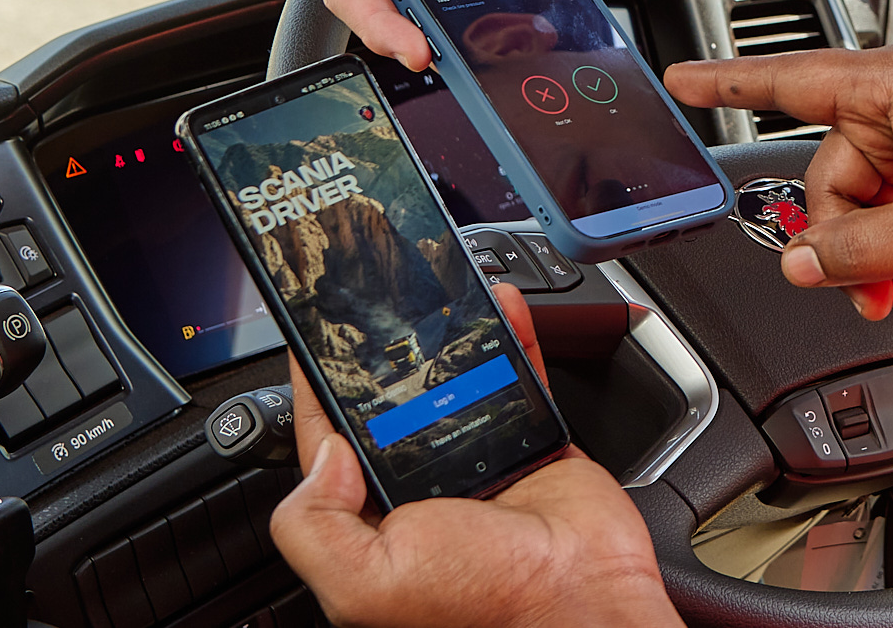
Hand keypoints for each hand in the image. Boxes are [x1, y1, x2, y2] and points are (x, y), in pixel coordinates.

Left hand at [269, 283, 676, 627]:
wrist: (580, 601)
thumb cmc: (480, 606)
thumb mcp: (365, 581)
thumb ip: (316, 524)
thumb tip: (323, 454)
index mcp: (375, 522)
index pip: (330, 445)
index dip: (318, 392)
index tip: (312, 340)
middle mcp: (425, 491)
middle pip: (395, 406)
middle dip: (389, 357)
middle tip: (382, 306)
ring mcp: (481, 462)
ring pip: (456, 383)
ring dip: (451, 338)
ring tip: (439, 295)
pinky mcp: (534, 443)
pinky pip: (519, 377)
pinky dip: (514, 336)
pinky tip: (503, 307)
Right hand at [664, 43, 892, 320]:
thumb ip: (854, 251)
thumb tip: (800, 260)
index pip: (791, 78)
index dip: (728, 83)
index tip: (681, 82)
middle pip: (828, 168)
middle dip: (841, 234)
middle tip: (868, 281)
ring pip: (859, 195)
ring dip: (873, 249)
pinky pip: (890, 200)